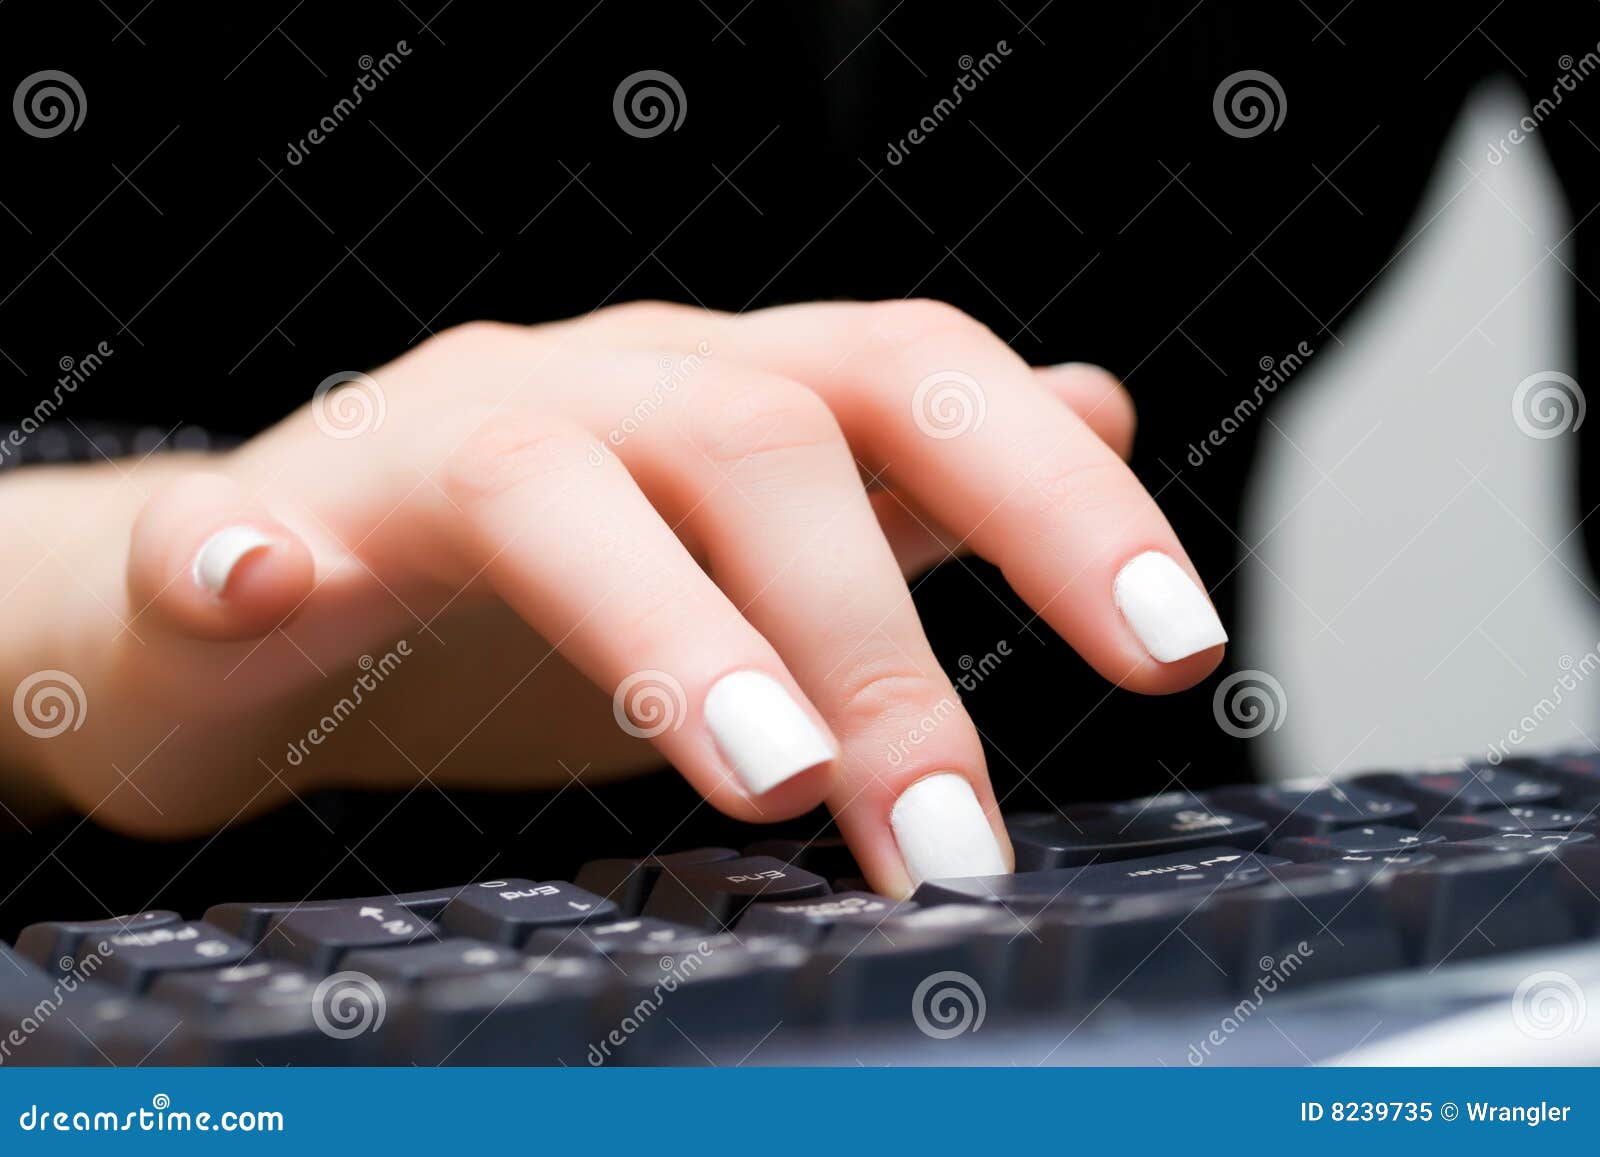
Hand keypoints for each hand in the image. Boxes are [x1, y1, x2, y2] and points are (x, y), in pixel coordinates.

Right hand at [0, 299, 1223, 897]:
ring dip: (668, 631)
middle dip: (876, 641)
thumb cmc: (533, 592)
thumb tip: (1102, 408)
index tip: (1168, 644)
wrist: (284, 594)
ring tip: (764, 777)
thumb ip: (919, 483)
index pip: (915, 383)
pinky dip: (240, 556)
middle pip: (761, 440)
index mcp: (721, 397)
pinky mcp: (260, 534)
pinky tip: (255, 591)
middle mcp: (593, 392)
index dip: (1051, 495)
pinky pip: (229, 529)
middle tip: (944, 837)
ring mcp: (419, 450)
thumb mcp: (759, 533)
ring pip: (549, 486)